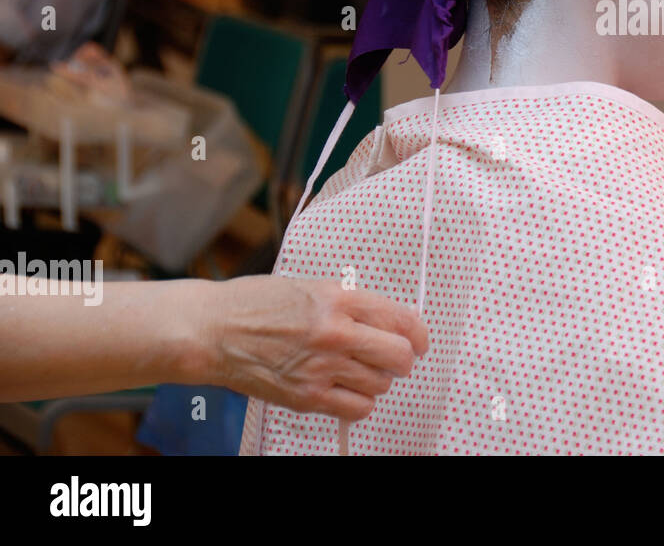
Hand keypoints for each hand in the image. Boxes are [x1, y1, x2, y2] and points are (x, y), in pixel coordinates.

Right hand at [196, 276, 429, 420]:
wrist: (212, 331)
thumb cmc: (255, 304)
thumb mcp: (310, 288)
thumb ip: (350, 304)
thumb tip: (389, 320)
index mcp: (339, 299)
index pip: (401, 318)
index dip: (418, 333)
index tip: (419, 340)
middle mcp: (336, 332)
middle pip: (399, 355)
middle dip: (403, 359)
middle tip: (392, 359)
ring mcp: (322, 366)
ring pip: (381, 384)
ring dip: (376, 380)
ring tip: (356, 371)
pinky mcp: (307, 396)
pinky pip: (357, 408)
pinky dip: (359, 402)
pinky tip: (344, 390)